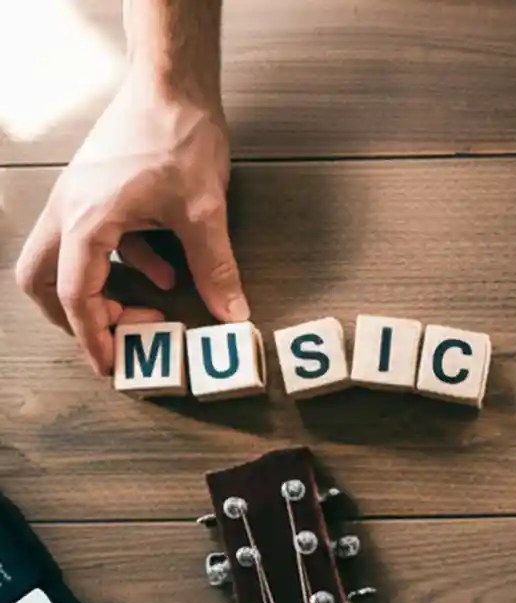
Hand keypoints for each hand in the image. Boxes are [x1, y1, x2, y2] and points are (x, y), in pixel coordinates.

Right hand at [14, 73, 246, 375]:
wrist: (172, 83)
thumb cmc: (178, 135)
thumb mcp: (204, 211)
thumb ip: (215, 267)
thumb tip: (233, 314)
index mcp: (86, 221)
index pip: (76, 295)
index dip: (94, 337)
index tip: (114, 366)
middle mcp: (69, 211)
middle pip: (43, 281)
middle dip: (76, 317)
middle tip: (121, 338)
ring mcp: (78, 198)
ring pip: (63, 259)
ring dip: (100, 289)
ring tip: (149, 308)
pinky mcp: (96, 189)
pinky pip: (94, 239)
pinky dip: (122, 262)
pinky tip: (165, 269)